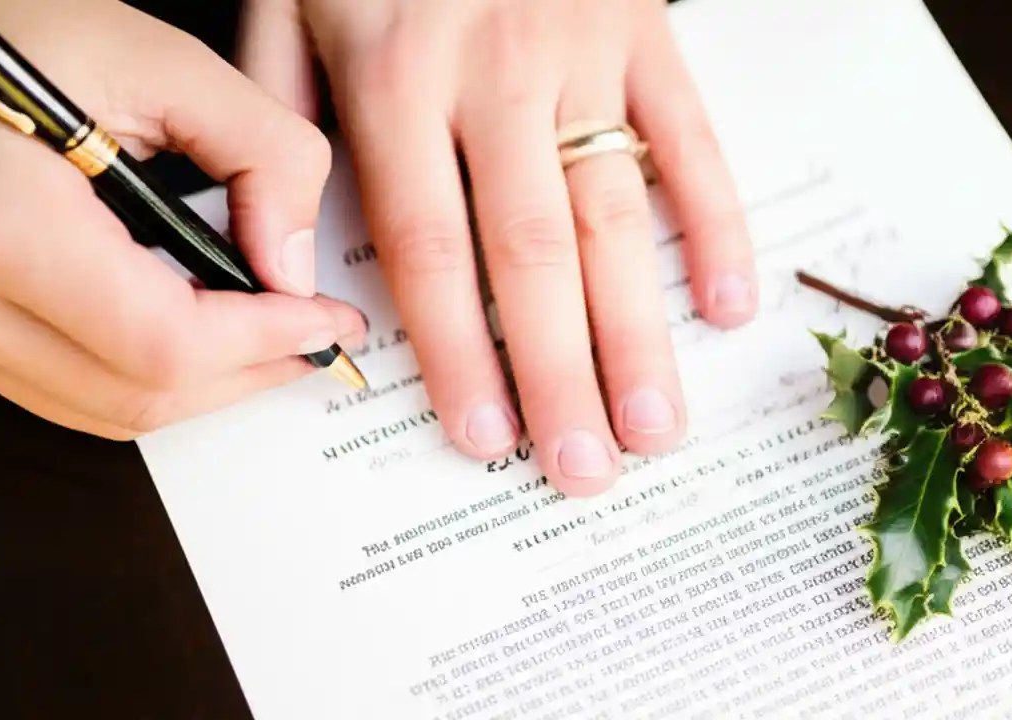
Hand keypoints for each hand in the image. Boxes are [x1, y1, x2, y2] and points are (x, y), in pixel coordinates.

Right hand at [0, 0, 365, 438]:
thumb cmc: (4, 28)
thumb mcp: (149, 56)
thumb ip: (257, 149)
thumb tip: (295, 265)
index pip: (166, 341)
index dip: (268, 341)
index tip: (333, 320)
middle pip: (140, 393)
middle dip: (251, 372)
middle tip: (319, 337)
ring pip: (101, 408)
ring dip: (204, 385)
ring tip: (272, 338)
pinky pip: (60, 387)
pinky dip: (145, 374)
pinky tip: (198, 331)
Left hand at [241, 0, 756, 494]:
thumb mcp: (286, 6)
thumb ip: (282, 135)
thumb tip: (286, 270)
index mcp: (396, 76)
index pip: (430, 246)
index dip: (459, 353)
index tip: (484, 441)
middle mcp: (496, 73)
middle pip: (533, 252)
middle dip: (560, 372)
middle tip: (587, 469)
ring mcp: (587, 50)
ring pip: (617, 212)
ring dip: (640, 330)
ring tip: (656, 426)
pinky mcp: (650, 29)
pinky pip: (693, 137)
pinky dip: (717, 221)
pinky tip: (728, 306)